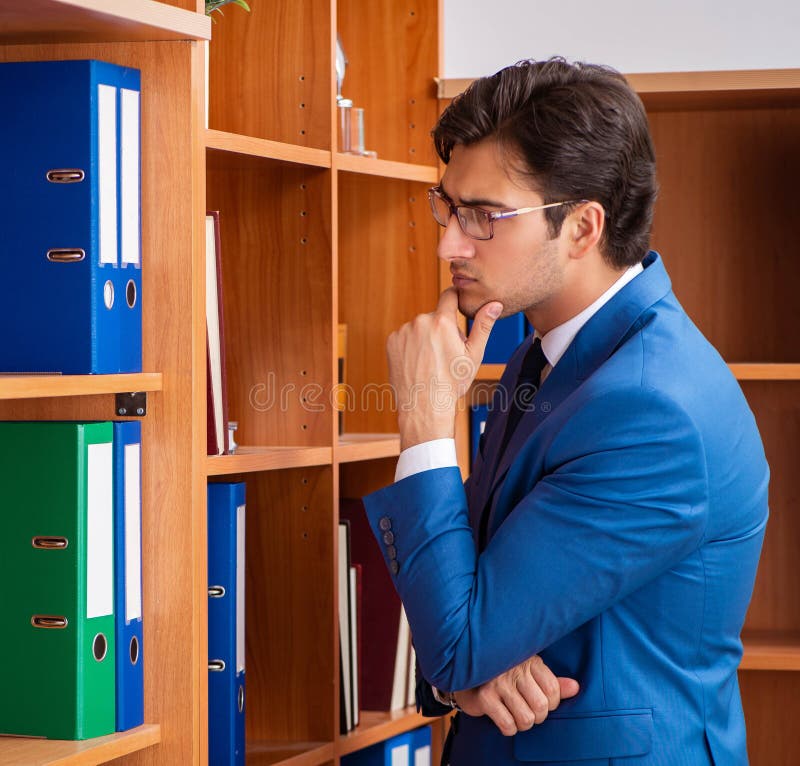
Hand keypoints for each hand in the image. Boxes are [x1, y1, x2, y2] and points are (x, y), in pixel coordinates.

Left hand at [387, 289, 502, 449]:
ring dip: (424, 338)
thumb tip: (494, 304)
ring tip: (430, 361)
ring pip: (419, 328)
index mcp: (442, 323)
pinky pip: (405, 337)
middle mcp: (420, 322)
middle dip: (441, 329)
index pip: (449, 295)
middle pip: (435, 317)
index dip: (455, 298)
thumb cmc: (452, 383)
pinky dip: (410, 346)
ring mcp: (403, 332)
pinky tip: (417, 362)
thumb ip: (483, 326)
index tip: (457, 304)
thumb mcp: (473, 355)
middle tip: (446, 353)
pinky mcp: (392, 342)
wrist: (424, 406)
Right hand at [453, 655, 578, 735]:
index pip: (554, 690)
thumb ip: (553, 682)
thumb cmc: (504, 674)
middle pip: (542, 706)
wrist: (467, 672)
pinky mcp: (485, 696)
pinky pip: (508, 725)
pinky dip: (508, 728)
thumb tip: (576, 688)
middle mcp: (515, 669)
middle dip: (537, 716)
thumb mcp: (529, 673)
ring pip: (526, 719)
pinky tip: (503, 717)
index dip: (552, 704)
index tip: (541, 701)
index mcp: (529, 661)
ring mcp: (499, 682)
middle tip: (527, 709)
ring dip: (522, 723)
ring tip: (514, 713)